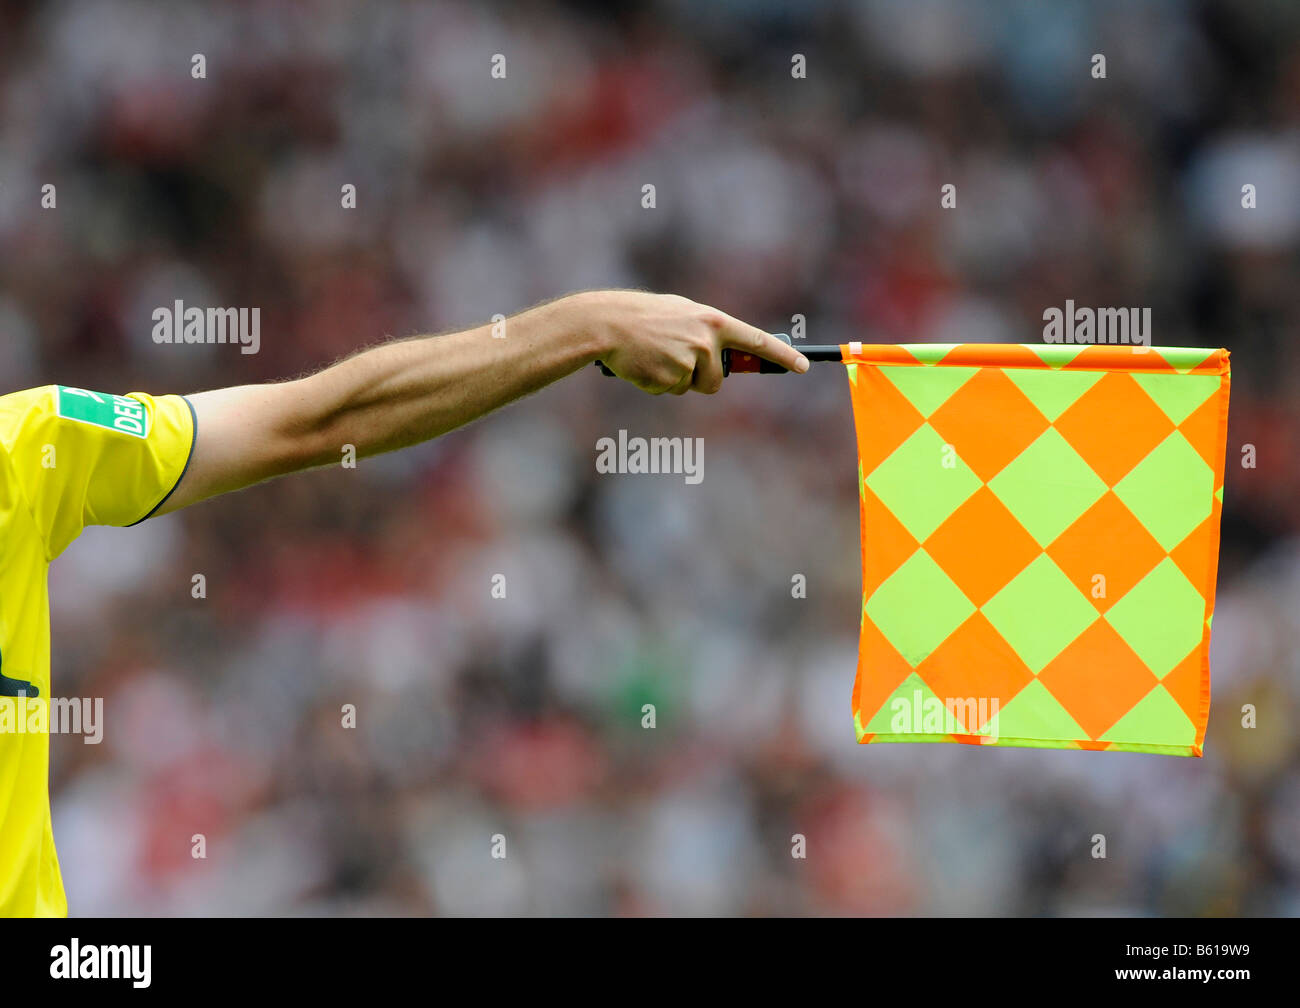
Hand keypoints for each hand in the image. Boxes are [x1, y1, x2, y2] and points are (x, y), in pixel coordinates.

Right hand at [576, 290, 809, 393]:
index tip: (803, 367)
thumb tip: (730, 352)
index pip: (756, 341)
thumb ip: (708, 331)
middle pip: (717, 380)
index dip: (782, 356)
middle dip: (698, 378)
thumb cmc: (644, 316)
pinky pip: (671, 392)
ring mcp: (689, 361)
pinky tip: (644, 364)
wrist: (607, 323)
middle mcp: (706, 341)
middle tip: (673, 357)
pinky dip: (657, 383)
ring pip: (692, 388)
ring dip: (676, 381)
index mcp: (713, 321)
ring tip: (655, 357)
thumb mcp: (683, 313)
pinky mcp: (669, 378)